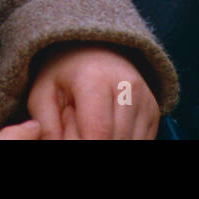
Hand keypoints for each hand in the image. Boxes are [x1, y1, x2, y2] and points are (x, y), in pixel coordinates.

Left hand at [0, 44, 159, 138]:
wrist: (94, 51)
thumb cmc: (64, 75)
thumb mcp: (43, 94)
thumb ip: (47, 127)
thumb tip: (58, 146)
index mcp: (95, 80)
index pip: (98, 134)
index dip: (82, 145)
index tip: (70, 141)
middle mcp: (128, 88)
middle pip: (116, 142)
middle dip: (94, 144)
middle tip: (79, 130)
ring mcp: (146, 100)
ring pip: (131, 144)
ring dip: (112, 143)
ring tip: (91, 128)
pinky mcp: (155, 112)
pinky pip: (143, 142)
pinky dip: (123, 142)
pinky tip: (108, 130)